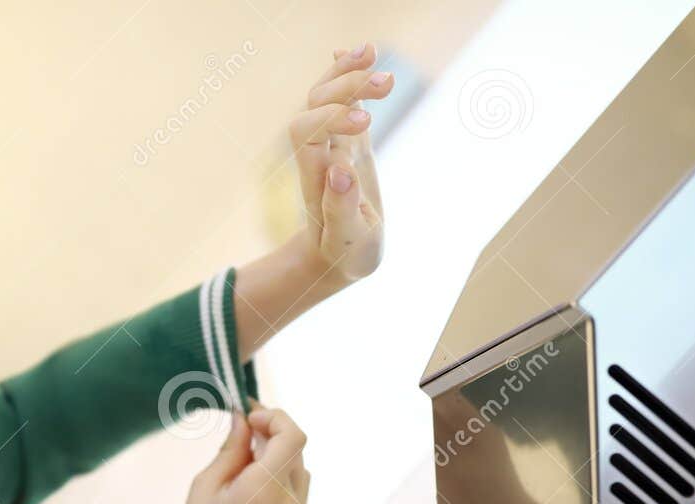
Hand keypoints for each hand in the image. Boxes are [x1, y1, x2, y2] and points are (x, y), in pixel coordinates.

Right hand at [166, 397, 308, 503]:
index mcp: (266, 488)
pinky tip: (252, 482)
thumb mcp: (206, 485)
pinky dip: (280, 473)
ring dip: (277, 453)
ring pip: (298, 466)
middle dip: (271, 432)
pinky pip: (296, 487)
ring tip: (243, 460)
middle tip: (241, 431)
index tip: (248, 416)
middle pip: (296, 448)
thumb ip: (231, 449)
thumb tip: (243, 419)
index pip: (293, 436)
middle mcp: (290, 501)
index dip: (274, 417)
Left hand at [289, 41, 390, 281]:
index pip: (307, 131)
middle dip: (346, 86)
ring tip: (374, 53)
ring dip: (348, 73)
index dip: (330, 118)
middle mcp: (319, 155)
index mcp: (316, 177)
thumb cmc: (344, 257)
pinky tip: (362, 54)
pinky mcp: (350, 143)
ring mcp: (334, 145)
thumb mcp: (348, 242)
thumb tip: (338, 169)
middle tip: (387, 83)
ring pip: (327, 96)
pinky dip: (349, 75)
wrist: (337, 258)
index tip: (366, 123)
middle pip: (316, 104)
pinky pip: (343, 103)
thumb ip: (340, 210)